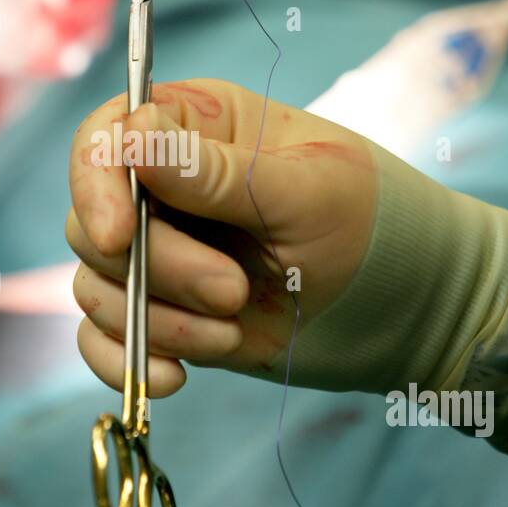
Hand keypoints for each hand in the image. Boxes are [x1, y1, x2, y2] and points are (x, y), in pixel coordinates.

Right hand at [66, 80, 377, 396]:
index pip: (105, 138)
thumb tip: (133, 132)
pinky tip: (175, 379)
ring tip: (232, 334)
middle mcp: (166, 186)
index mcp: (199, 127)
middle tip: (233, 293)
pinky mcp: (167, 314)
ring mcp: (163, 253)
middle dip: (156, 268)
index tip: (121, 238)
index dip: (97, 186)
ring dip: (155, 321)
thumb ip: (218, 172)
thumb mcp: (307, 193)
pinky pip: (103, 337)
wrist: (413, 313)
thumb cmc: (377, 227)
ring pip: (97, 284)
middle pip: (95, 223)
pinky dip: (125, 361)